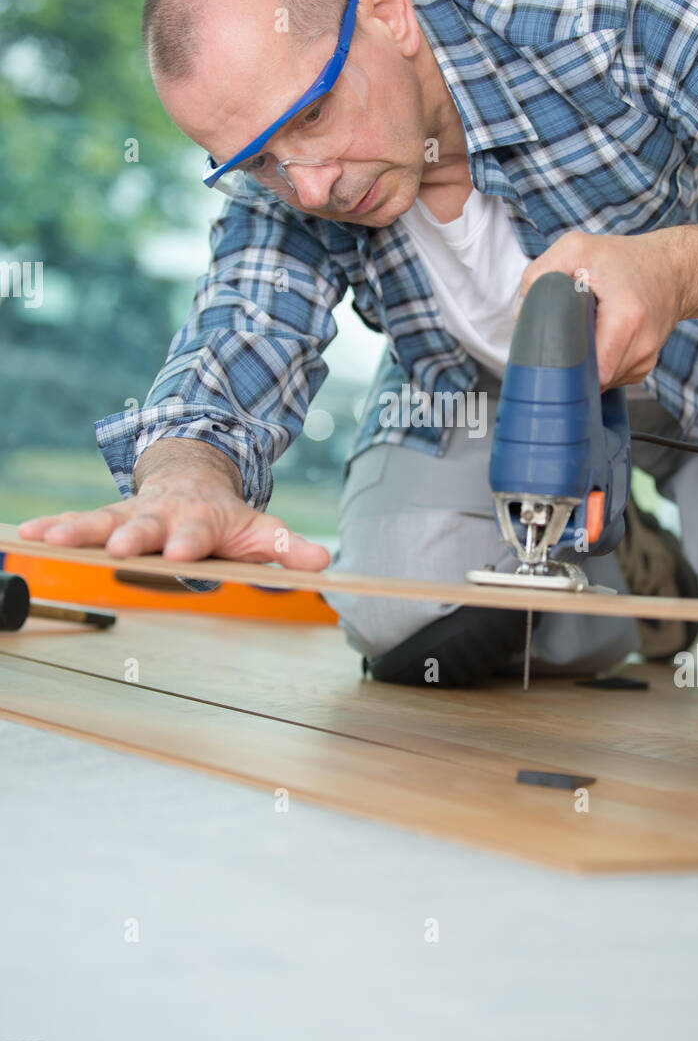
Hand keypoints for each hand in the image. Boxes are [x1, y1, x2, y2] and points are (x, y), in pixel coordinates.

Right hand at [18, 443, 329, 570]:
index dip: (188, 544)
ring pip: (101, 521)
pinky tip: (26, 534)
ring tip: (49, 538)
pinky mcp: (106, 518)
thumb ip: (287, 548)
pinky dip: (52, 525)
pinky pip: (75, 521)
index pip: (195, 534)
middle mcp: (162, 515)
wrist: (195, 477)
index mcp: (201, 521)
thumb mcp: (261, 530)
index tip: (181, 555)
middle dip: (131, 537)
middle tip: (115, 549)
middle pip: (145, 527)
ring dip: (76, 529)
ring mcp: (131, 515)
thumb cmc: (227, 516)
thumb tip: (325, 562)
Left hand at [519, 229, 683, 387]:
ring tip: (585, 333)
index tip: (552, 355)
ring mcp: (645, 361)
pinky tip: (599, 340)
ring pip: (602, 382)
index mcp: (626, 320)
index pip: (591, 372)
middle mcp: (641, 346)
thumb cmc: (624, 259)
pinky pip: (612, 378)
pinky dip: (599, 364)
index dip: (566, 368)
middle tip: (563, 338)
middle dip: (571, 364)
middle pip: (593, 380)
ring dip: (585, 365)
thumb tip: (524, 313)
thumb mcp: (576, 248)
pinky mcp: (644, 367)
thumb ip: (541, 274)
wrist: (673, 269)